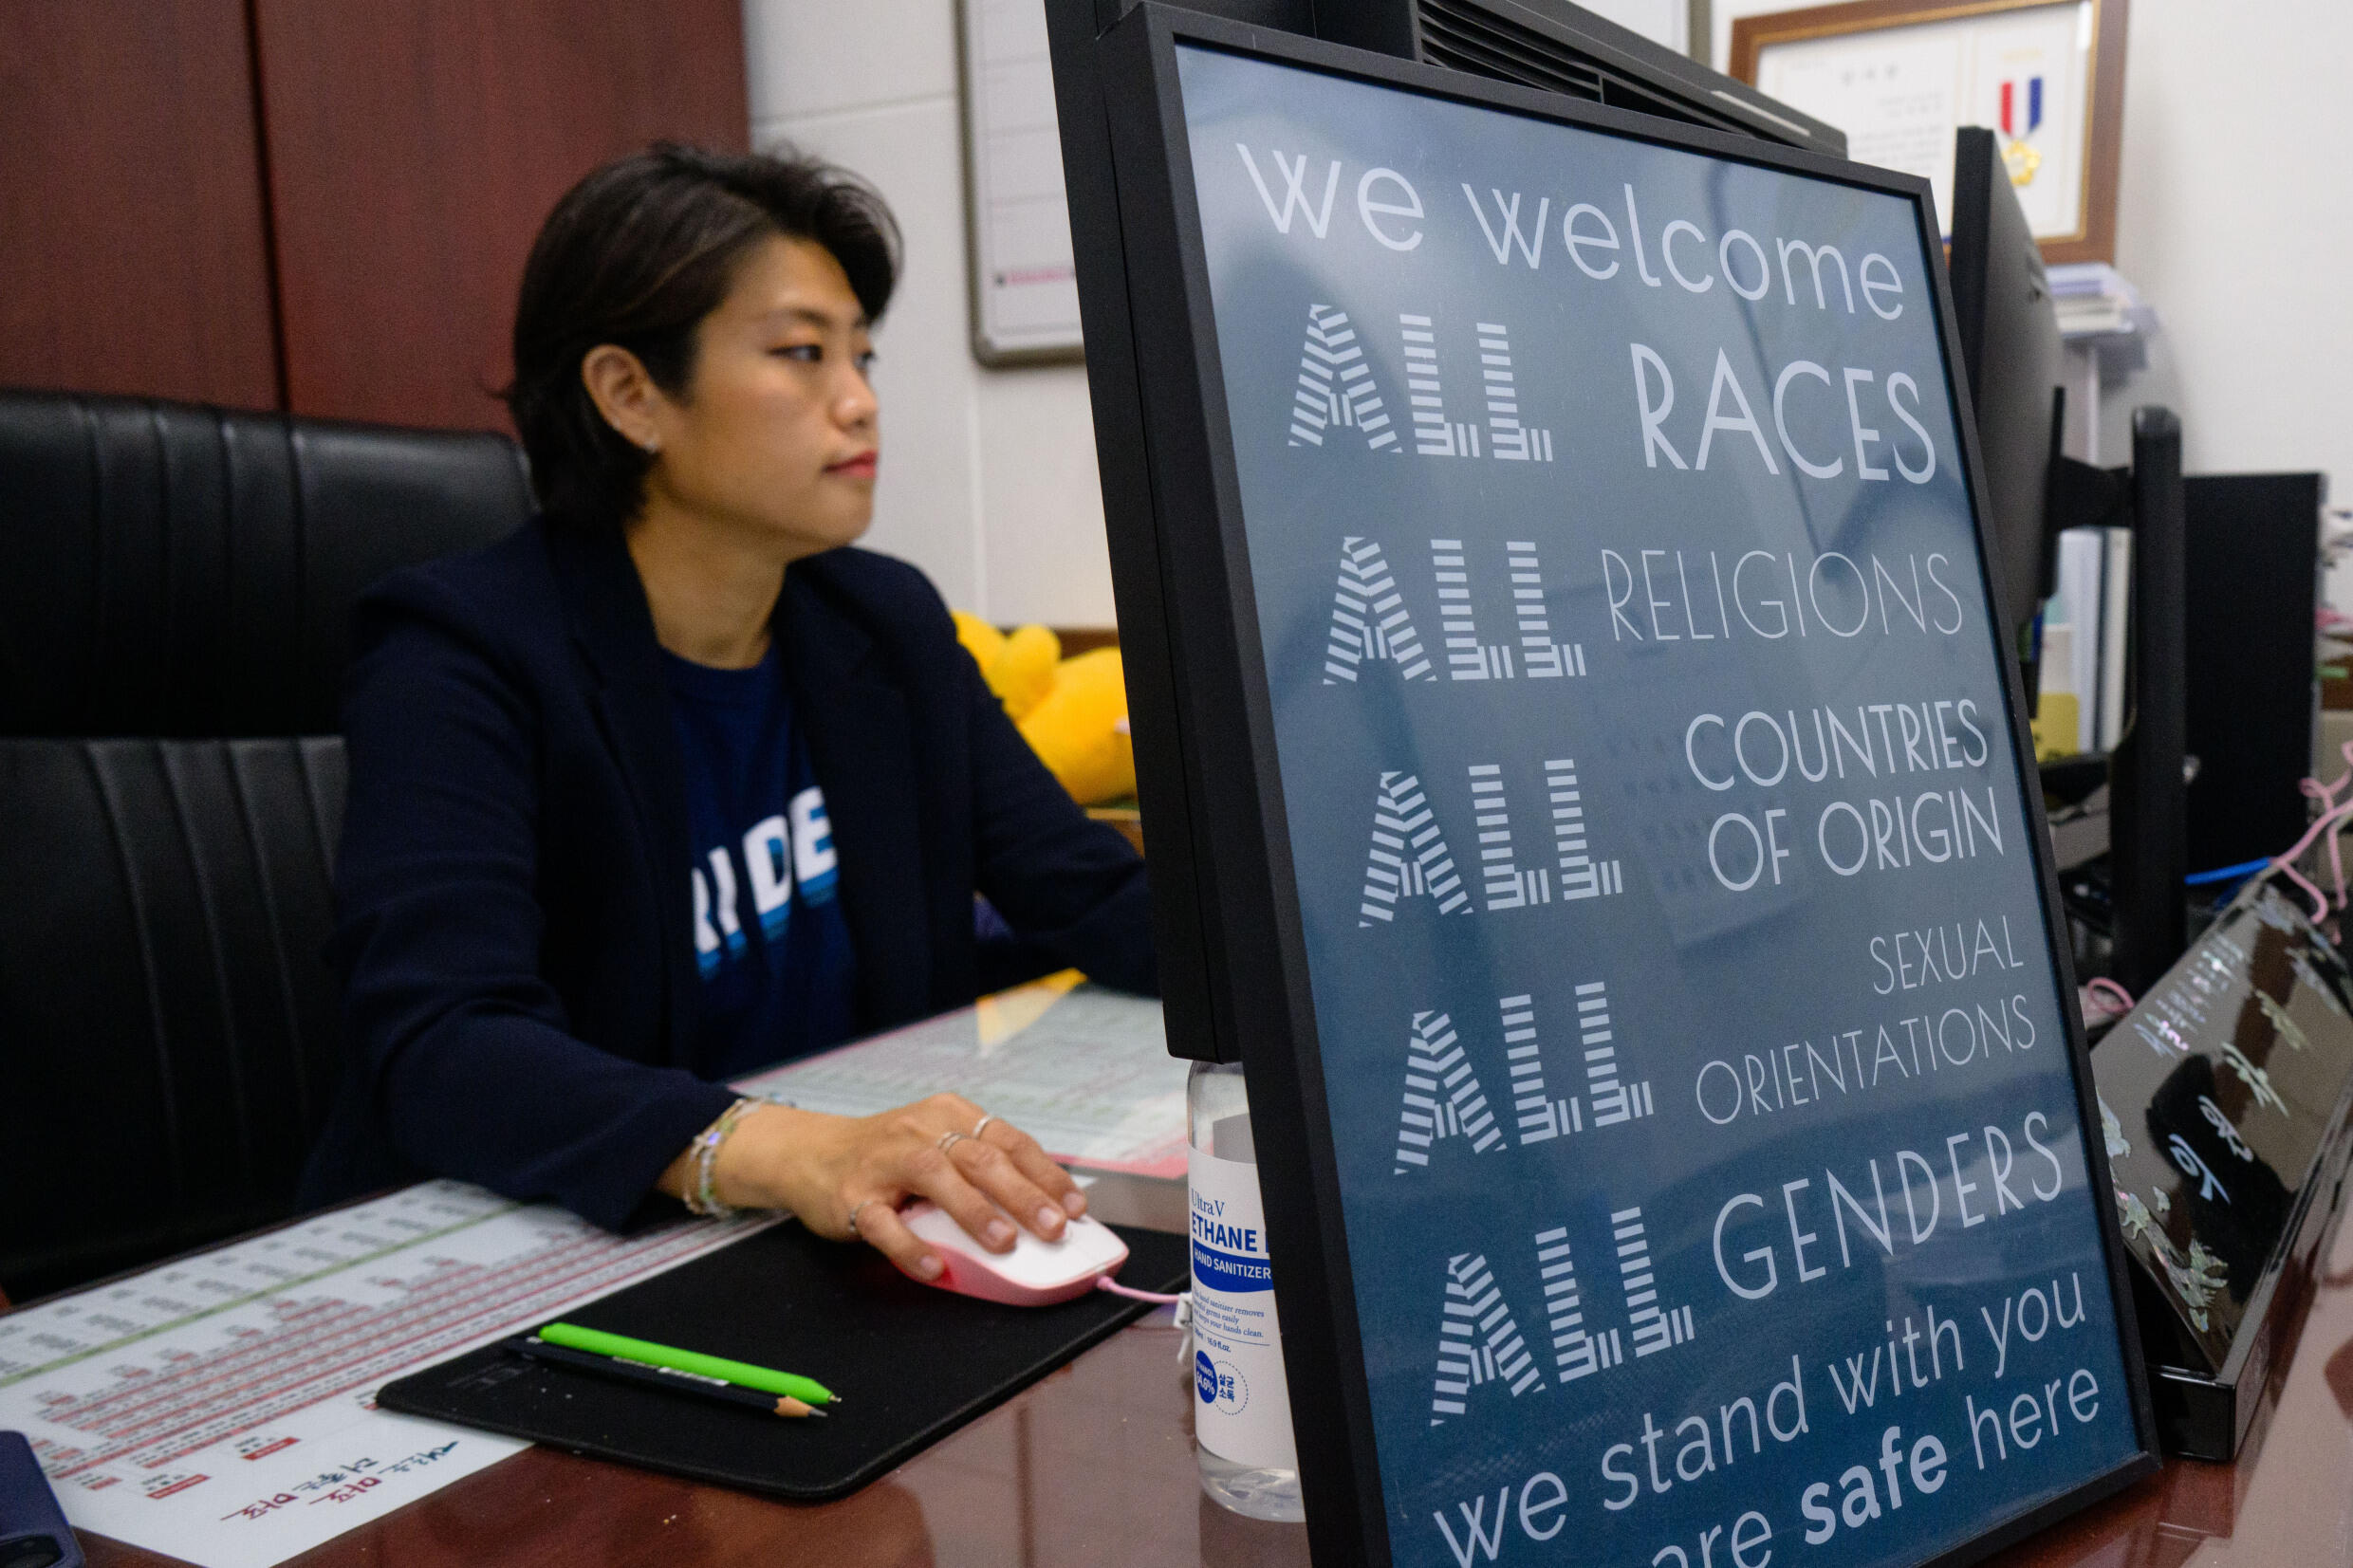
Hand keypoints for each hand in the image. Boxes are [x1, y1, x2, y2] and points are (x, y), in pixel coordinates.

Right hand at [690, 1095, 1088, 1279]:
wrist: (810, 1154)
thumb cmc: (888, 1155)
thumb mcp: (936, 1146)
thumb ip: (979, 1169)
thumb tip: (1042, 1211)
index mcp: (950, 1115)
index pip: (1009, 1141)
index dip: (1046, 1174)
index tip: (1076, 1206)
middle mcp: (921, 1130)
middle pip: (981, 1158)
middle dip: (1024, 1195)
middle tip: (1055, 1228)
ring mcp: (885, 1162)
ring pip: (937, 1180)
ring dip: (976, 1213)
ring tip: (1006, 1244)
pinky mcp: (853, 1197)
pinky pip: (885, 1223)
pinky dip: (912, 1247)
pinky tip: (937, 1268)